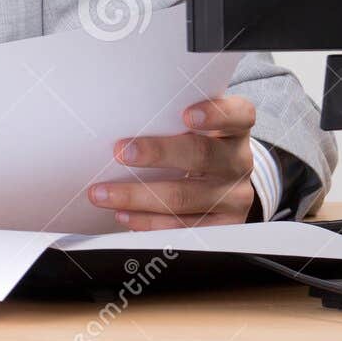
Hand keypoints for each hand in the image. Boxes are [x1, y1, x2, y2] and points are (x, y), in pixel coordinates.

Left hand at [86, 95, 256, 229]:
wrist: (222, 186)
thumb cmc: (195, 146)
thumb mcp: (193, 130)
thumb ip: (168, 121)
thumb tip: (115, 117)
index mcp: (234, 129)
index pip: (238, 115)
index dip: (215, 114)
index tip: (187, 115)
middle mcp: (238, 161)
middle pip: (202, 155)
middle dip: (158, 153)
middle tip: (120, 152)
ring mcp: (234, 196)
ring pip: (185, 197)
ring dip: (137, 196)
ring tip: (103, 193)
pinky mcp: (224, 226)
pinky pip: (182, 227)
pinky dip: (148, 222)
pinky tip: (124, 214)